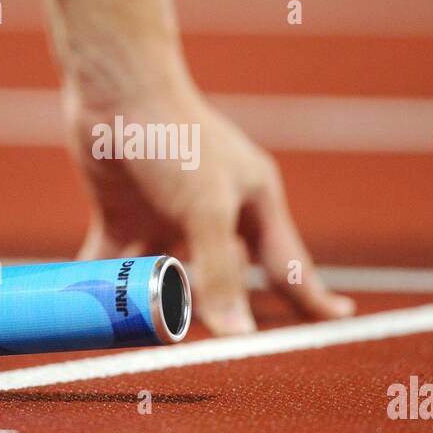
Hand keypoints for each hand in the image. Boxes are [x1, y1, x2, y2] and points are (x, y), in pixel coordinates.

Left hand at [66, 85, 354, 334]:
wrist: (115, 89)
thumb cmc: (174, 138)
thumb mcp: (206, 208)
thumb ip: (220, 274)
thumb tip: (236, 336)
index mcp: (255, 203)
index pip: (289, 264)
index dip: (311, 297)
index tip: (337, 323)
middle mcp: (215, 214)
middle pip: (222, 282)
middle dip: (211, 314)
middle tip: (200, 342)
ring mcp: (168, 217)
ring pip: (169, 280)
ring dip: (157, 306)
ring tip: (145, 332)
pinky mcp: (124, 217)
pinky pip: (118, 266)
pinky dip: (107, 288)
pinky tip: (94, 313)